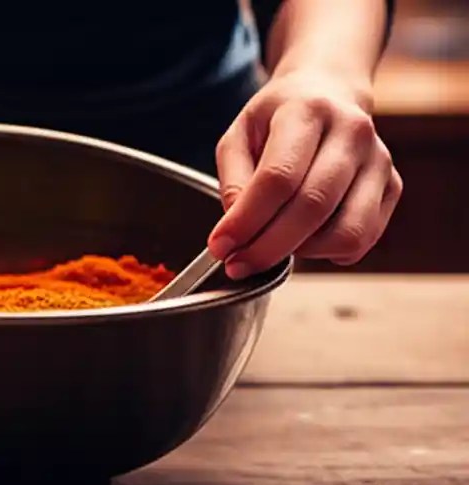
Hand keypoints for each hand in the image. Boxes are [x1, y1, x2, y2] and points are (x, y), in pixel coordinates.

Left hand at [210, 67, 402, 277]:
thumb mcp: (239, 134)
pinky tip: (304, 240)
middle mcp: (351, 132)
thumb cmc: (277, 119)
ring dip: (301, 253)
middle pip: (312, 207)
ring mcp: (378, 160)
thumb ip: (232, 180)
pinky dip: (328, 252)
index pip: (278, 177)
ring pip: (345, 230)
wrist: (330, 90)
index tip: (220, 246)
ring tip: (273, 246)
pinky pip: (362, 238)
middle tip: (238, 264)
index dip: (247, 220)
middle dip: (268, 247)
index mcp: (307, 112)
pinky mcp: (392, 185)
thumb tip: (235, 231)